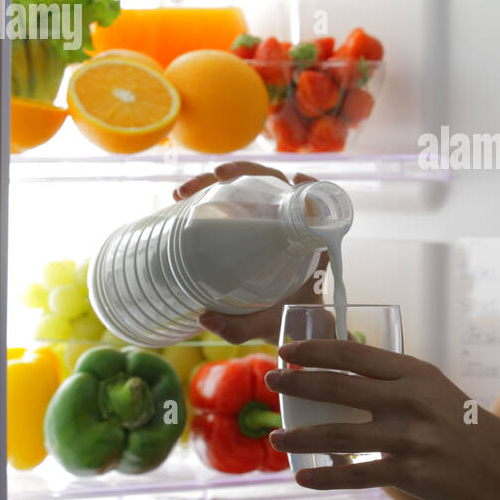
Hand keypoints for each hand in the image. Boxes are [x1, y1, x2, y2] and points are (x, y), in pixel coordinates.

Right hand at [172, 160, 328, 345]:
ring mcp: (268, 220)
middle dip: (247, 172)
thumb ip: (240, 327)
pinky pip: (233, 200)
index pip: (315, 204)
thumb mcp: (265, 326)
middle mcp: (291, 224)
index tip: (296, 180)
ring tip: (185, 192)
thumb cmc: (286, 320)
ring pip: (249, 187)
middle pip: (275, 185)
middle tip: (217, 176)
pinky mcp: (249, 222)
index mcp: (310, 242)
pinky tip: (184, 200)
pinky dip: (211, 194)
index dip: (310, 188)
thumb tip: (204, 318)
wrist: (284, 323)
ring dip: (219, 180)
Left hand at [264, 340, 499, 499]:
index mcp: (412, 373)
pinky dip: (324, 476)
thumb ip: (391, 378)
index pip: (352, 355)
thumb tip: (340, 369)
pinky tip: (302, 476)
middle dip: (298, 383)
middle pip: (338, 388)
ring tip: (276, 439)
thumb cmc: (457, 421)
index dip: (314, 351)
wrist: (495, 465)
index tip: (287, 350)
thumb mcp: (430, 386)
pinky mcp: (407, 472)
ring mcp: (406, 438)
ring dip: (300, 436)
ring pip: (338, 434)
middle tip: (271, 381)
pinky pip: (355, 475)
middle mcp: (407, 401)